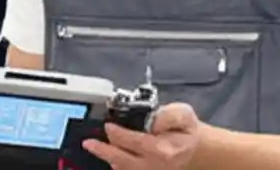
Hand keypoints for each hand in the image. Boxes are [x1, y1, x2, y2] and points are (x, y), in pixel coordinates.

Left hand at [83, 102, 200, 168]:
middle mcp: (156, 166)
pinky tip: (108, 156)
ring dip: (108, 158)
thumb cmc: (184, 129)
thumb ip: (169, 115)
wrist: (190, 146)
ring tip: (93, 146)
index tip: (108, 126)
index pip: (136, 143)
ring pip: (122, 169)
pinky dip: (115, 165)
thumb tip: (152, 120)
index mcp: (165, 151)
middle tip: (89, 143)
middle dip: (104, 151)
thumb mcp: (183, 114)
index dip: (119, 135)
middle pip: (124, 161)